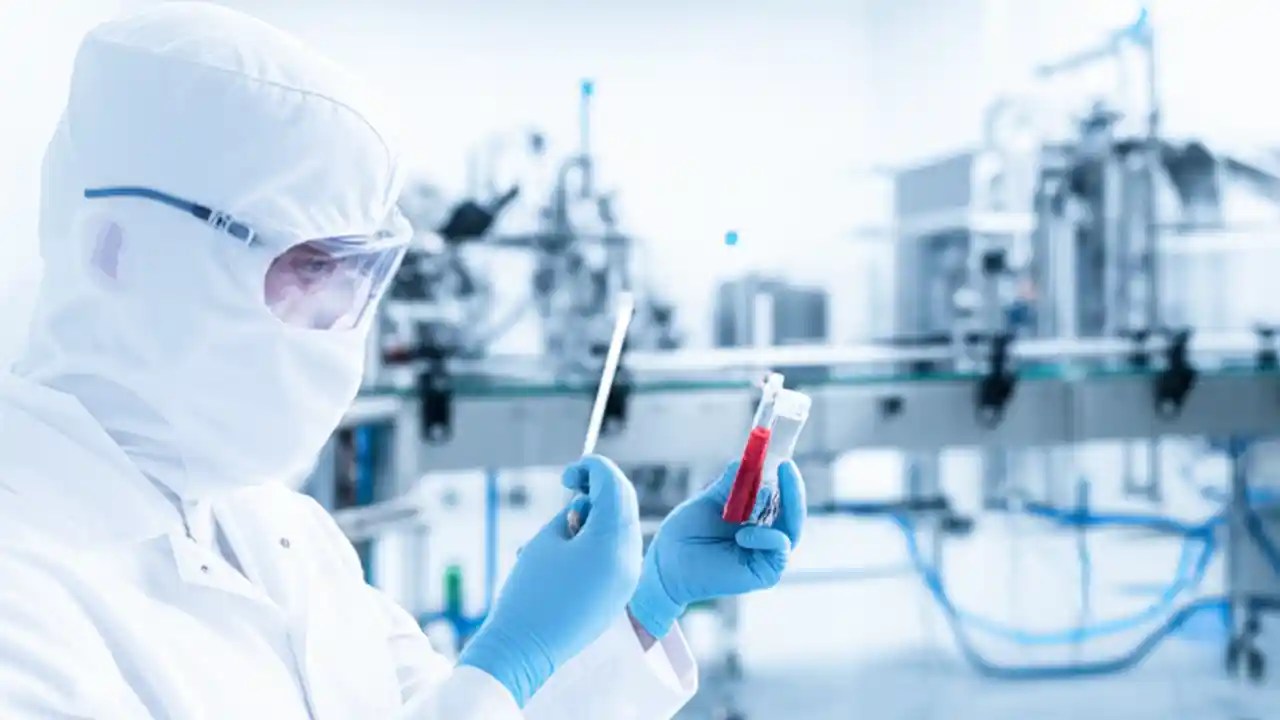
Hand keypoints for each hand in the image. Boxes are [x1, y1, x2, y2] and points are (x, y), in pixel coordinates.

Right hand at [459, 455, 641, 706]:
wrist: (523, 648)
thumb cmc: (529, 590)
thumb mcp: (546, 540)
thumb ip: (571, 516)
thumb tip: (587, 506)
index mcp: (611, 542)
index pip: (614, 486)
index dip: (593, 468)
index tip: (568, 473)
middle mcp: (629, 559)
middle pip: (624, 505)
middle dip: (599, 488)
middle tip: (570, 485)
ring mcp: (627, 579)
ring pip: (622, 529)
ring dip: (598, 515)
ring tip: (562, 525)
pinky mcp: (619, 594)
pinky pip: (618, 553)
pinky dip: (599, 539)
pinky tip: (570, 546)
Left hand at [628, 460, 804, 637]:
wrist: (668, 565)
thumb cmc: (685, 535)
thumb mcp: (708, 502)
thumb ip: (728, 485)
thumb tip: (746, 460)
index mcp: (753, 517)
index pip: (780, 496)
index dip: (785, 479)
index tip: (784, 459)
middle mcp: (765, 534)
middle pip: (793, 511)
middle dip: (793, 488)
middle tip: (787, 467)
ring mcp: (766, 554)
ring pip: (792, 528)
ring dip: (782, 508)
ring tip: (759, 497)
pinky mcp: (766, 572)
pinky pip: (779, 548)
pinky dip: (766, 537)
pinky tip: (743, 535)